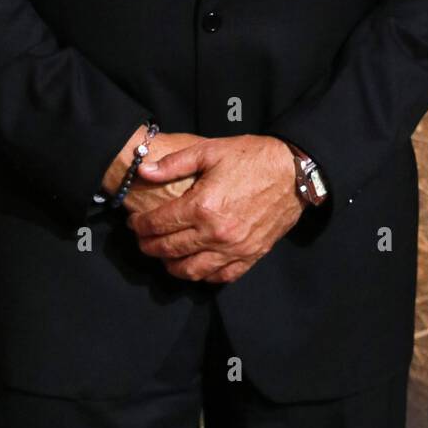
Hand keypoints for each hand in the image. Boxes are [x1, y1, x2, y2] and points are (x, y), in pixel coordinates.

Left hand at [126, 135, 303, 283]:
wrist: (293, 172)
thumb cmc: (252, 156)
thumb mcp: (210, 150)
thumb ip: (174, 163)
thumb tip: (144, 171)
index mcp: (202, 206)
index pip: (159, 224)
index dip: (141, 225)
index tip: (134, 223)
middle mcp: (215, 233)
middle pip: (170, 249)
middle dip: (149, 246)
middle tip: (142, 239)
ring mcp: (234, 249)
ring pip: (191, 270)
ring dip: (171, 266)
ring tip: (164, 256)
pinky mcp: (251, 256)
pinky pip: (220, 276)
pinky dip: (203, 275)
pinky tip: (195, 265)